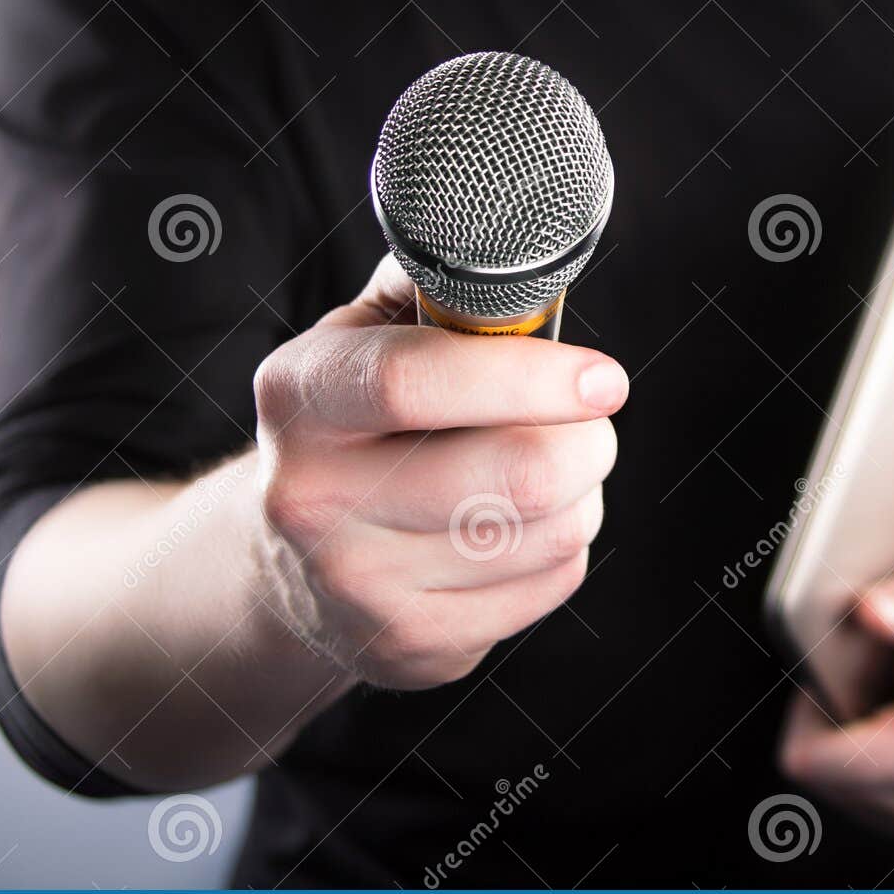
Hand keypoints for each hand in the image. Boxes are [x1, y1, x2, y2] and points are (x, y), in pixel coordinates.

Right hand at [252, 254, 627, 689]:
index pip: (415, 381)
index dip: (528, 375)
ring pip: (551, 531)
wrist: (289, 564)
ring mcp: (357, 585)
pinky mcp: (409, 646)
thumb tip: (527, 247)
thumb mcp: (367, 338)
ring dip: (581, 491)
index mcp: (300, 396)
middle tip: (589, 417)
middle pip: (518, 473)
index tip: (604, 376)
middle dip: (586, 438)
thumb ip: (437, 288)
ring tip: (546, 469)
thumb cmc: (361, 421)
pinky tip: (518, 529)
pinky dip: (563, 547)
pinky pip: (552, 583)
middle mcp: (312, 498)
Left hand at [778, 556, 893, 831]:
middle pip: (819, 777)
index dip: (808, 708)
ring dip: (848, 744)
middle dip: (829, 724)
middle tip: (872, 682)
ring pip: (836, 791)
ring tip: (892, 702)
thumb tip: (869, 611)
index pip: (811, 762)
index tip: (837, 675)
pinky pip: (861, 800)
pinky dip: (867, 763)